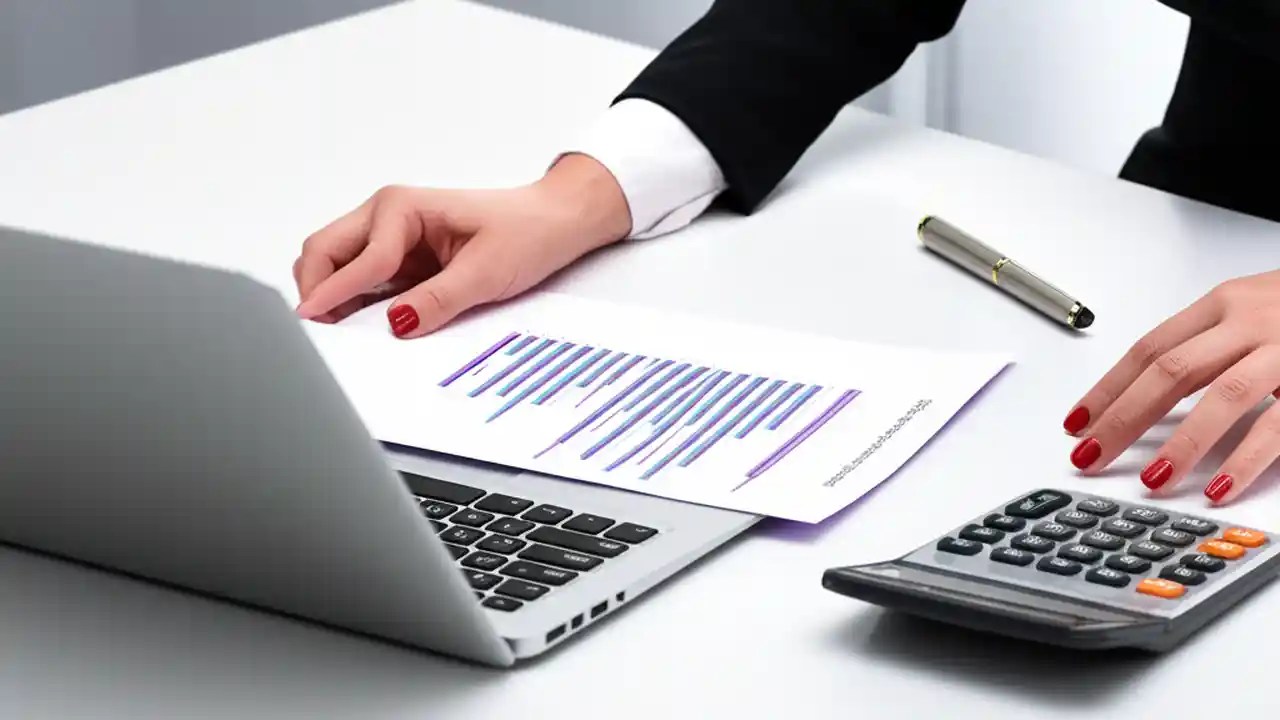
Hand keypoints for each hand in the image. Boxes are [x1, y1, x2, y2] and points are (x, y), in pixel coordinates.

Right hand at [293, 153, 631, 336]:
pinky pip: (358, 280)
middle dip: (315, 289)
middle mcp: (385, 215)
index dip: (332, 294)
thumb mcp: (486, 273)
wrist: (552, 222)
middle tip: (316, 334)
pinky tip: (355, 327)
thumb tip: (397, 324)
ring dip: (329, 296)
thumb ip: (439, 300)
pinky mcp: (397, 259)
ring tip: (334, 336)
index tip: (308, 322)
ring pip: (333, 264)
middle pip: (323, 252)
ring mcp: (388, 237)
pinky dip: (349, 302)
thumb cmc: (526, 232)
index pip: (357, 259)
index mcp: (401, 208)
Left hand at [1063, 270, 1279, 504]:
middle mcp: (1250, 321)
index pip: (1149, 349)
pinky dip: (1245, 458)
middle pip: (1171, 372)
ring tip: (1151, 480)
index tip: (1076, 423)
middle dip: (1123, 418)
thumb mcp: (1250, 311)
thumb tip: (1144, 395)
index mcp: (1223, 305)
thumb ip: (1205, 347)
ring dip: (1181, 443)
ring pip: (1224, 396)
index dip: (1108, 388)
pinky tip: (1217, 486)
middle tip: (1090, 456)